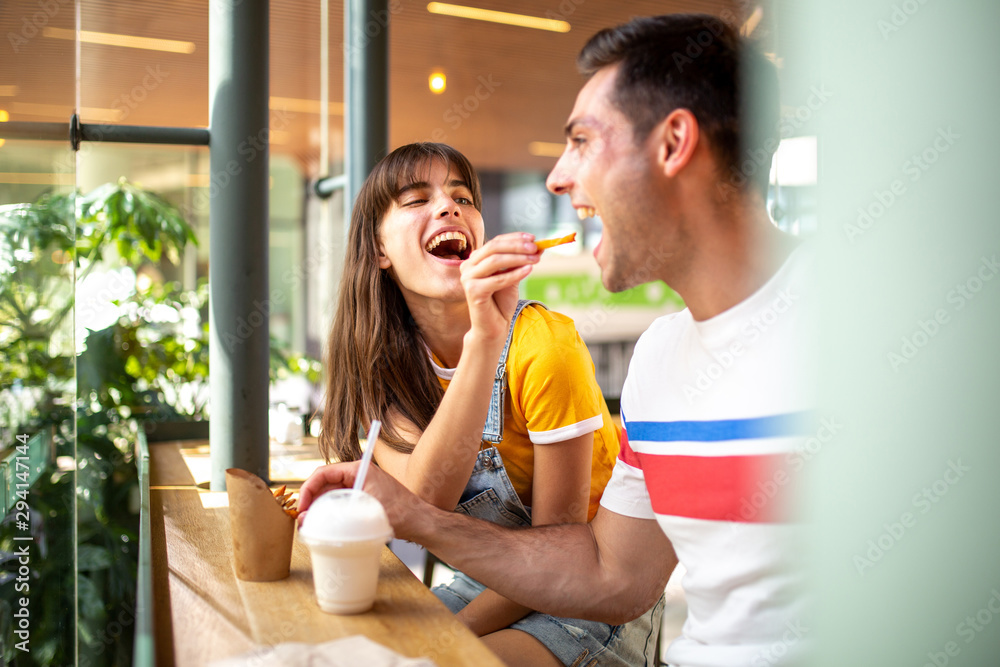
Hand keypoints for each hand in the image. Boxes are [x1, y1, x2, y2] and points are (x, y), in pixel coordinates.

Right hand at [297, 462, 429, 540]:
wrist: (422, 522)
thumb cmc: (401, 514)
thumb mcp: (365, 510)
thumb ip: (336, 511)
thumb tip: (309, 518)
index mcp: (359, 470)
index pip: (323, 473)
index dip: (308, 488)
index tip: (301, 506)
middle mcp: (358, 475)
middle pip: (325, 484)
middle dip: (310, 500)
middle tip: (302, 520)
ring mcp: (361, 487)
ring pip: (331, 495)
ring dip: (319, 508)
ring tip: (309, 525)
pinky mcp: (364, 499)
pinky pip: (341, 503)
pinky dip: (330, 512)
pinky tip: (324, 525)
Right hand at [460, 232, 539, 340]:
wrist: (494, 326)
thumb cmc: (502, 302)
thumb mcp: (514, 277)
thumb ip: (522, 262)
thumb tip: (539, 247)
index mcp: (475, 260)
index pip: (495, 242)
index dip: (514, 238)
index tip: (533, 238)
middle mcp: (468, 266)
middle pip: (493, 248)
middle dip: (516, 246)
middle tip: (535, 247)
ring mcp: (467, 279)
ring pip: (494, 261)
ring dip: (517, 258)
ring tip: (535, 259)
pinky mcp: (472, 291)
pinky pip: (497, 280)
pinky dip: (514, 274)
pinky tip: (529, 270)